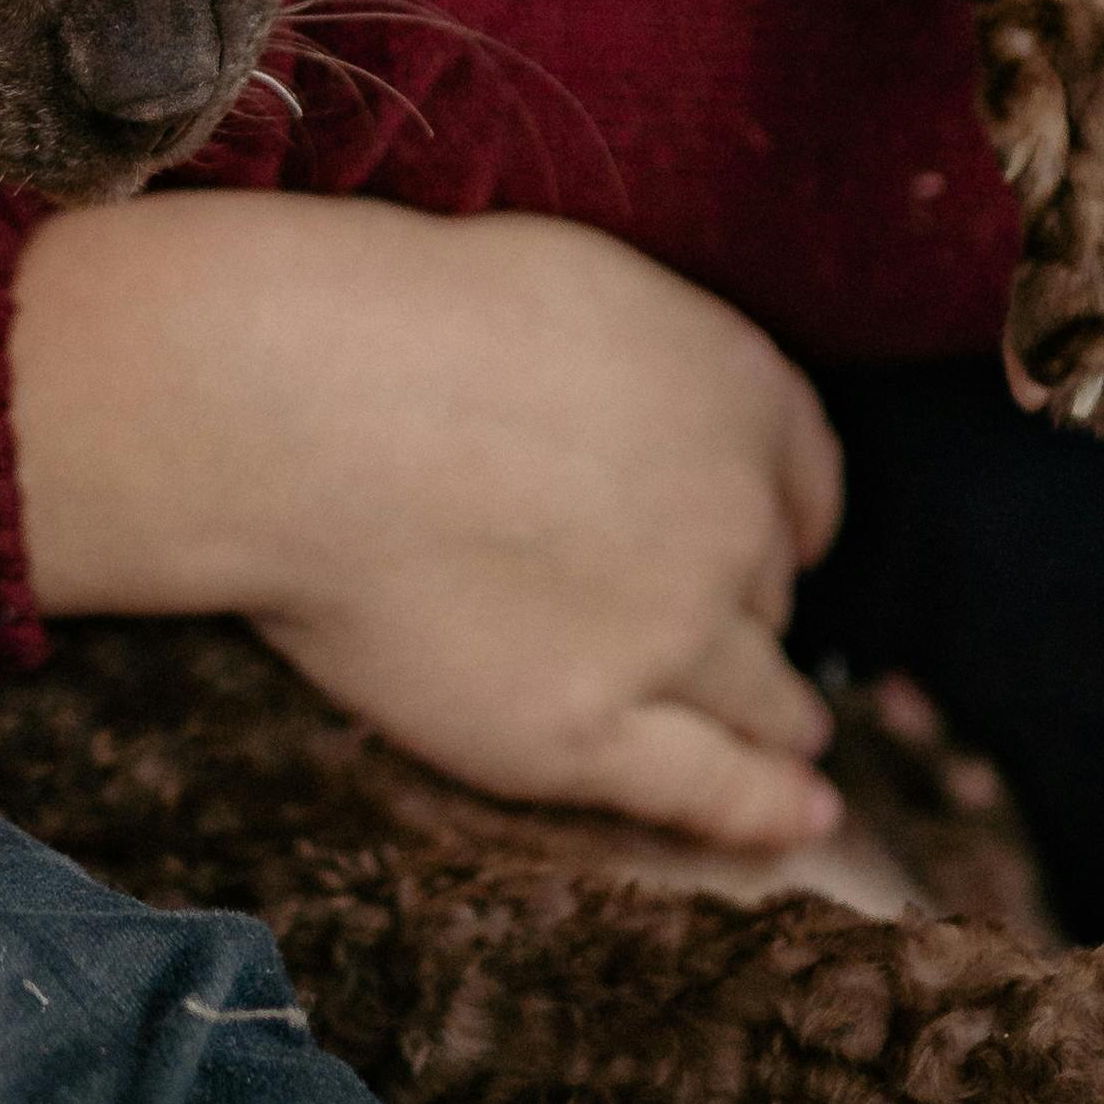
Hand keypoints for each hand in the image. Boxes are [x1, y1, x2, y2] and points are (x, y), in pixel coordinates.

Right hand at [10, 189, 844, 846]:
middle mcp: (730, 515)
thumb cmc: (394, 322)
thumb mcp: (569, 285)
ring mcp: (669, 633)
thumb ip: (645, 366)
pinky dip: (767, 808)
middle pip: (766, 583)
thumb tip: (644, 416)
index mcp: (735, 387)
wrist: (298, 409)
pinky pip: (712, 788)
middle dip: (742, 600)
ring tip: (790, 735)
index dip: (788, 516)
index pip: (805, 475)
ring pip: (761, 693)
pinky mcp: (585, 732)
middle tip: (702, 620)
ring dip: (776, 713)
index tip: (781, 541)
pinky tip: (804, 818)